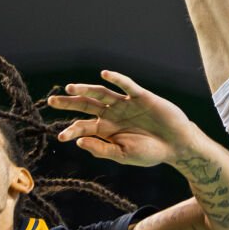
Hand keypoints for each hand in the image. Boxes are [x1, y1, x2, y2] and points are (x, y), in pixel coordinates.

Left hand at [48, 70, 199, 167]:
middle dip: (68, 102)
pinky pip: (126, 86)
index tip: (61, 136)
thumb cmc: (151, 152)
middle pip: (86, 105)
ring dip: (85, 89)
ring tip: (69, 88)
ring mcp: (125, 104)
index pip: (83, 127)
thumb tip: (79, 142)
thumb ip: (101, 149)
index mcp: (106, 129)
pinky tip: (105, 74)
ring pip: (101, 93)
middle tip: (51, 101)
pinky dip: (116, 79)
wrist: (177, 145)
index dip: (71, 130)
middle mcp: (112, 114)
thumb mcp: (123, 155)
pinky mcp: (140, 96)